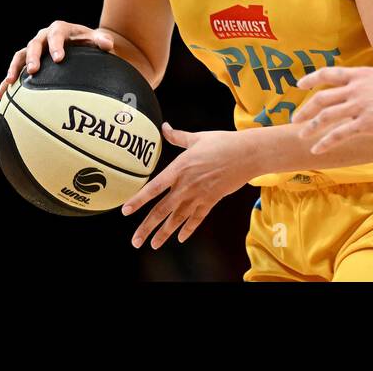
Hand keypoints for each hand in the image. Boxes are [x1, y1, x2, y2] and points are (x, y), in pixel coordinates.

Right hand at [0, 21, 113, 99]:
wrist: (79, 42)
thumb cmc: (89, 41)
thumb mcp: (97, 39)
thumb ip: (102, 40)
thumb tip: (108, 45)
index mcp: (59, 30)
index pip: (56, 35)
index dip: (56, 45)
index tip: (58, 59)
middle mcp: (43, 37)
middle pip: (34, 45)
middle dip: (32, 57)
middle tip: (32, 71)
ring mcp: (33, 49)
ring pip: (19, 56)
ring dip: (13, 69)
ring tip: (9, 83)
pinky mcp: (27, 61)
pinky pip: (14, 71)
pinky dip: (6, 82)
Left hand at [120, 124, 247, 248]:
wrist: (247, 154)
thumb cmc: (222, 143)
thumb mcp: (197, 138)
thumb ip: (177, 136)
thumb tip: (164, 127)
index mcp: (179, 168)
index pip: (153, 187)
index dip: (138, 200)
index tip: (125, 211)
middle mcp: (185, 185)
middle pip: (161, 210)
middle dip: (146, 227)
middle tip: (135, 241)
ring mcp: (198, 195)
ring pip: (177, 219)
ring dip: (164, 233)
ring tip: (153, 245)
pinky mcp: (211, 201)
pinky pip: (196, 219)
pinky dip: (188, 229)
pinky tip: (180, 238)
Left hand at [292, 51, 372, 152]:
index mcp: (362, 74)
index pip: (328, 74)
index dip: (311, 79)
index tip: (299, 85)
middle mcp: (356, 88)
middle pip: (322, 98)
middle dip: (306, 110)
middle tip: (295, 120)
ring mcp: (360, 106)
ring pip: (326, 116)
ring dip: (311, 127)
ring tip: (302, 136)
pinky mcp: (367, 123)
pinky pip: (340, 134)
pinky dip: (326, 142)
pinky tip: (318, 149)